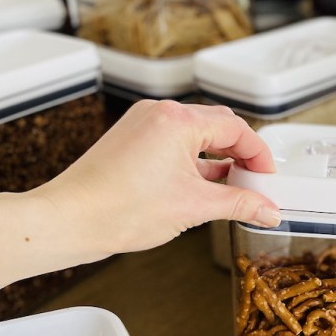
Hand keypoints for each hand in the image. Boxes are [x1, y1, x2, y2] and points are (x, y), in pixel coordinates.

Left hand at [32, 100, 279, 257]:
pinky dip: (194, 163)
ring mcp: (142, 124)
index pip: (236, 128)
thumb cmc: (117, 210)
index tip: (268, 179)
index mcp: (177, 120)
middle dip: (241, 156)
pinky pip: (174, 143)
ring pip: (195, 136)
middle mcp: (159, 114)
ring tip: (231, 190)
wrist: (68, 221)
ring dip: (217, 161)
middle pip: (217, 126)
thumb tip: (267, 210)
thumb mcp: (193, 208)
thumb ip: (239, 205)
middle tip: (255, 185)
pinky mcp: (131, 140)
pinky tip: (202, 188)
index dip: (259, 155)